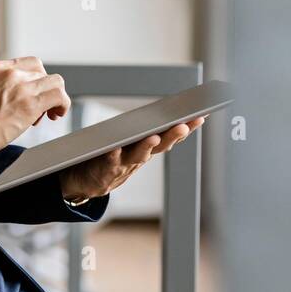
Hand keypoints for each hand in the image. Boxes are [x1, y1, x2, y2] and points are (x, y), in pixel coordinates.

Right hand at [0, 56, 70, 159]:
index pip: (30, 64)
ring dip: (56, 98)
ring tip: (49, 114)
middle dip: (43, 91)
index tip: (33, 95)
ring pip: (56, 82)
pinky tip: (56, 115)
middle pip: (43, 73)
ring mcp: (21, 86)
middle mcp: (10, 72)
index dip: (36, 80)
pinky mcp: (30, 103)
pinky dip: (63, 105)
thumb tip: (15, 98)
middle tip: (38, 111)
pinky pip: (59, 95)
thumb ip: (0, 89)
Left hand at [59, 117, 206, 201]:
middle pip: (161, 146)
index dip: (187, 128)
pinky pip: (110, 161)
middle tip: (183, 125)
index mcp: (149, 147)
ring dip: (147, 147)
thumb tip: (163, 108)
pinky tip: (114, 148)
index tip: (201, 116)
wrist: (89, 182)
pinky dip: (113, 155)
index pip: (172, 136)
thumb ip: (145, 129)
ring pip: (139, 155)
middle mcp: (141, 157)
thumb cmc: (113, 157)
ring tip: (154, 137)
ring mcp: (125, 165)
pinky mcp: (106, 170)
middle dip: (173, 136)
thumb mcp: (132, 143)